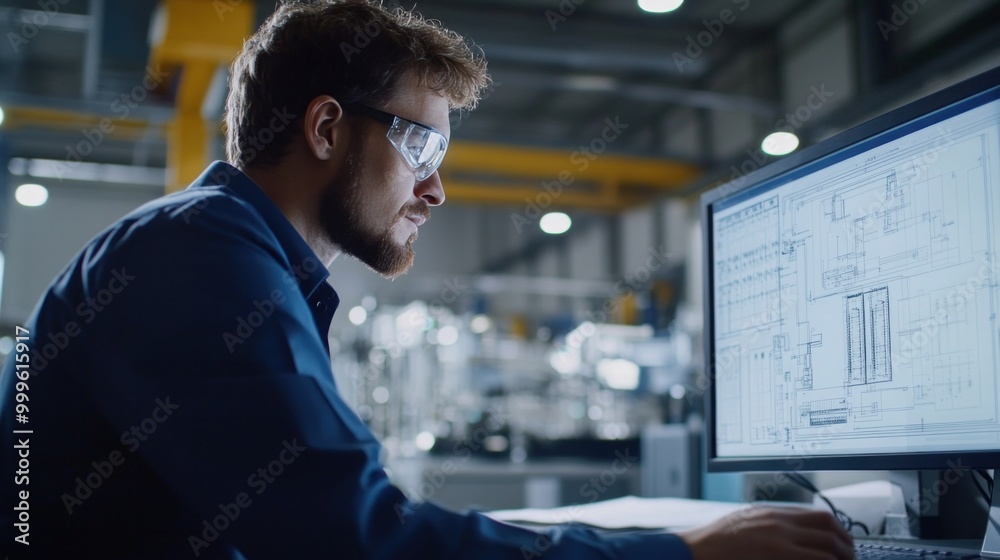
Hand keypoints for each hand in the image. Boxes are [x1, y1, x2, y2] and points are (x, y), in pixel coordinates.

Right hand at [676, 505, 853, 559]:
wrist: (699, 550)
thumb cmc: (718, 539)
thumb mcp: (748, 519)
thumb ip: (774, 522)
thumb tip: (799, 530)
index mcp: (774, 513)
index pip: (821, 516)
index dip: (839, 531)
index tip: (843, 542)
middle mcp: (781, 525)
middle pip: (829, 532)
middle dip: (846, 547)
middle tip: (849, 558)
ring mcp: (780, 544)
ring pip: (827, 551)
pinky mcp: (778, 559)